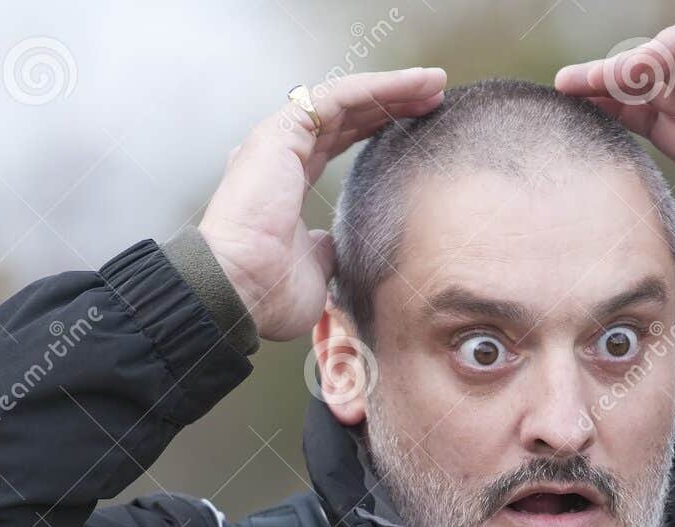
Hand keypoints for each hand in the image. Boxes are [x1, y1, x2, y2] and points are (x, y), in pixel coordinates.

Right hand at [198, 68, 446, 341]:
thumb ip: (328, 252)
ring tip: (433, 83)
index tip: (417, 131)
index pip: (338, 145)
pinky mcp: (282, 132)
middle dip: (392, 104)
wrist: (239, 291)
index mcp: (287, 185)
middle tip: (435, 97)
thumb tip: (335, 248)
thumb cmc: (268, 294)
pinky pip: (336, 98)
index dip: (377, 134)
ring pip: (345, 100)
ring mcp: (280, 140)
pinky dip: (374, 87)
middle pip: (347, 117)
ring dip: (392, 88)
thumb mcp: (315, 274)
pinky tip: (408, 84)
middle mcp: (282, 156)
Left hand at [555, 20, 674, 286]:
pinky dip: (673, 42)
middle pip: (648, 85)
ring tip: (605, 80)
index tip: (572, 112)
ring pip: (671, 58)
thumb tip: (651, 271)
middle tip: (568, 86)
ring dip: (633, 64)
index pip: (644, 118)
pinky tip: (646, 63)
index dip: (609, 111)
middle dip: (606, 82)